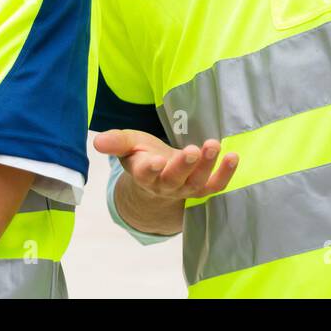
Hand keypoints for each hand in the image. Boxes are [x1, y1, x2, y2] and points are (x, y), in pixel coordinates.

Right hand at [93, 128, 238, 200]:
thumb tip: (98, 141)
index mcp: (144, 174)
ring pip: (196, 183)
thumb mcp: (129, 144)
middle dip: (184, 166)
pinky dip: (225, 173)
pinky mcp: (202, 188)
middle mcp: (165, 185)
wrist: (160, 174)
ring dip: (207, 166)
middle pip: (174, 180)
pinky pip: (215, 185)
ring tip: (213, 145)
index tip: (155, 160)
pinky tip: (233, 156)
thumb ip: (116, 142)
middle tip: (193, 150)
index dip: (150, 169)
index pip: (145, 174)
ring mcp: (185, 189)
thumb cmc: (143, 154)